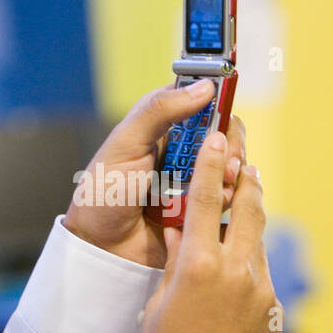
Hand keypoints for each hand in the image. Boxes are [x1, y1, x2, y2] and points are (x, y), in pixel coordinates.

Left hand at [64, 81, 246, 268]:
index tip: (221, 117)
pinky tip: (214, 205)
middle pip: (225, 134)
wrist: (101, 246)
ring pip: (231, 165)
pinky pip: (229, 197)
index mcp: (164, 125)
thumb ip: (160, 110)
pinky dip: (227, 198)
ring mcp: (195, 178)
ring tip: (219, 185)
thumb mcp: (126, 143)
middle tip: (224, 160)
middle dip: (230, 145)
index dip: (218, 106)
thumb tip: (203, 87)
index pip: (204, 102)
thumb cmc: (103, 193)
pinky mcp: (202, 206)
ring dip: (230, 173)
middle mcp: (184, 149)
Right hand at [137, 128, 281, 332]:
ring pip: (258, 244)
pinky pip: (262, 278)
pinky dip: (249, 265)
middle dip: (246, 183)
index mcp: (200, 267)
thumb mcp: (157, 307)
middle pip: (250, 209)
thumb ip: (173, 263)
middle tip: (243, 164)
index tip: (216, 137)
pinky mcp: (275, 316)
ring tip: (242, 209)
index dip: (211, 163)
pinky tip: (236, 272)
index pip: (207, 198)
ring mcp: (262, 295)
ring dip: (249, 224)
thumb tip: (179, 231)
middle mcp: (238, 274)